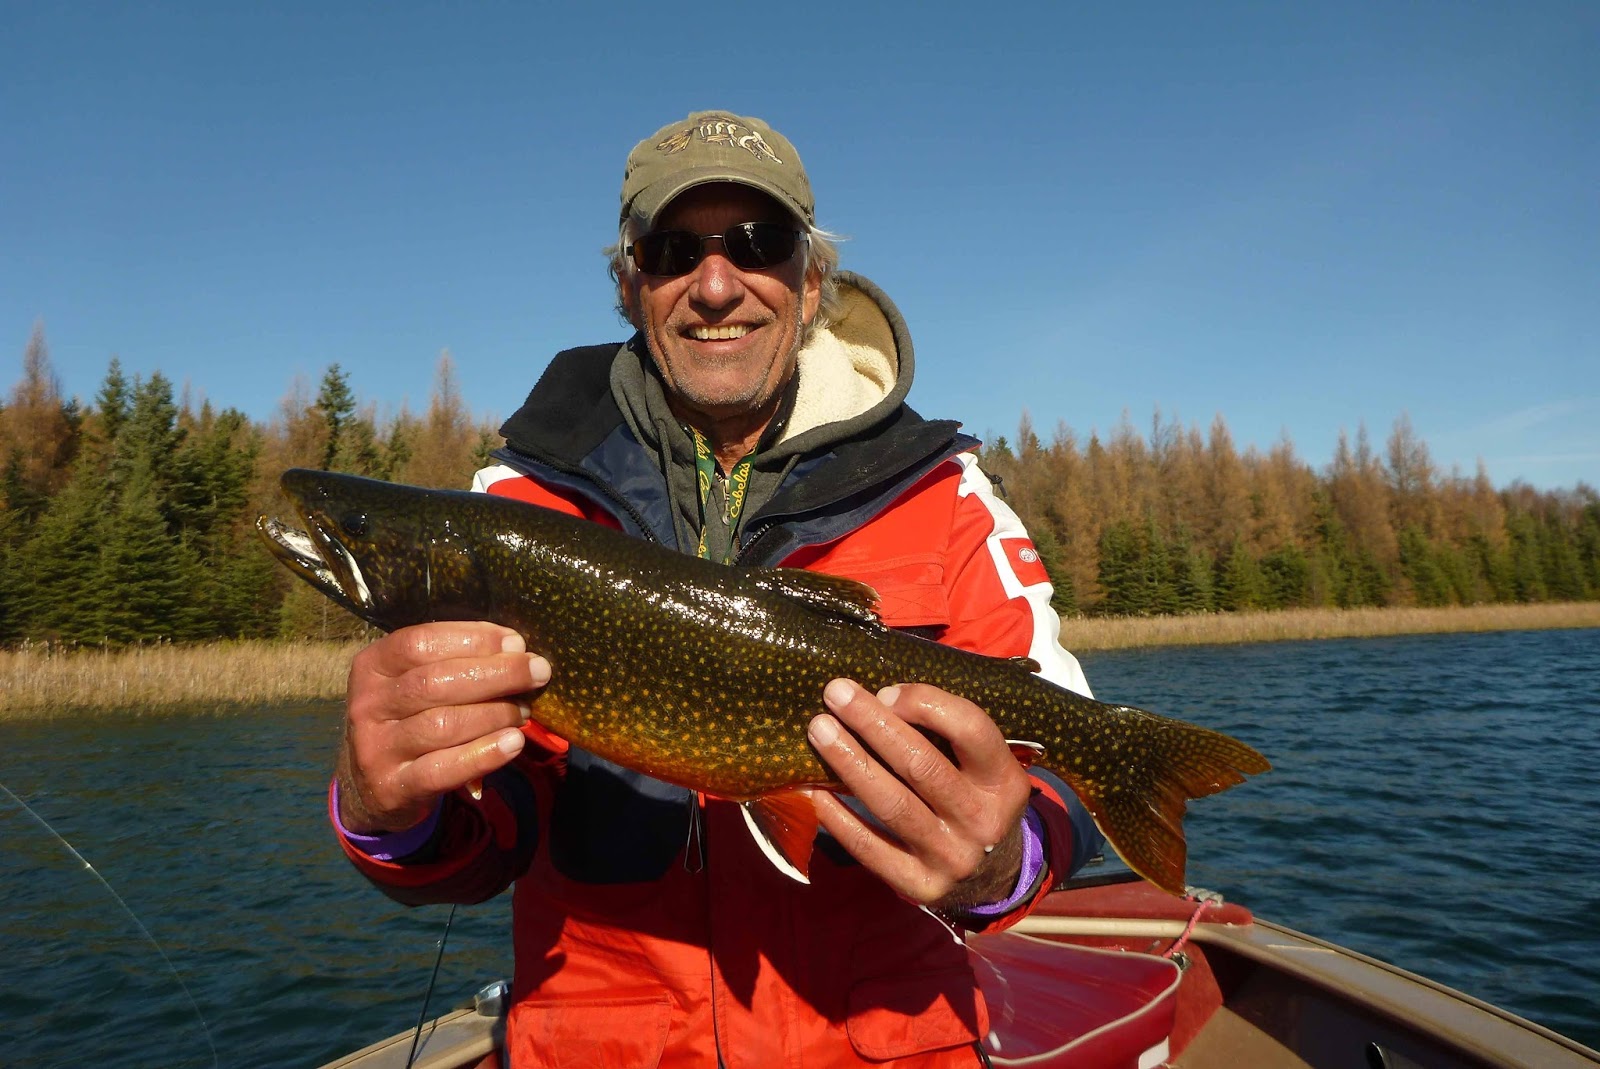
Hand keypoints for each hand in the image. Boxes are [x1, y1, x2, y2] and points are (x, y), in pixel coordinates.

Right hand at [336, 622, 549, 833]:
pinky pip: (444, 769)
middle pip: (434, 682)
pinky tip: (513, 743)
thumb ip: (454, 662)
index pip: (420, 643)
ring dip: (495, 714)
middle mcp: (368, 704)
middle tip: (537, 673)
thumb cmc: (408, 719)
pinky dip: (484, 754)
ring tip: (524, 711)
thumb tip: (514, 648)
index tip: (515, 642)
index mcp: (372, 666)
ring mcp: (375, 748)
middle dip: (495, 674)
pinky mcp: (393, 787)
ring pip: (443, 724)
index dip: (472, 639)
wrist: (372, 785)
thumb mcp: (415, 683)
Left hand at [808, 679, 1032, 911]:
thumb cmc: (974, 798)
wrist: (995, 875)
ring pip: (892, 804)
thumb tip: (879, 699)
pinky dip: (839, 818)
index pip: (970, 729)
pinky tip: (815, 792)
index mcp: (1003, 780)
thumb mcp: (983, 765)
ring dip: (850, 762)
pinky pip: (870, 848)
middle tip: (835, 694)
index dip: (924, 704)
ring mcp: (952, 857)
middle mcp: (982, 820)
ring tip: (819, 732)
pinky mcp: (922, 887)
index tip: (883, 691)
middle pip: (921, 764)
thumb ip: (947, 732)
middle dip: (872, 723)